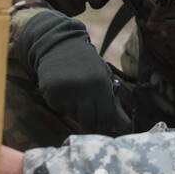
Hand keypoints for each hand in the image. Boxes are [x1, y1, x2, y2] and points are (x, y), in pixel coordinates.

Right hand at [16, 11, 132, 134]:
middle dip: (91, 123)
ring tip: (75, 94)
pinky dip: (62, 104)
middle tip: (90, 114)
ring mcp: (65, 90)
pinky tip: (63, 90)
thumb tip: (125, 128)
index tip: (104, 124)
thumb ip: (113, 104)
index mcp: (100, 82)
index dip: (106, 125)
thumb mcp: (104, 78)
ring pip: (73, 116)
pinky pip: (59, 109)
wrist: (59, 45)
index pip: (106, 117)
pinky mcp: (50, 92)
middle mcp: (83, 87)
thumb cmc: (87, 64)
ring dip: (76, 111)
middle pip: (89, 122)